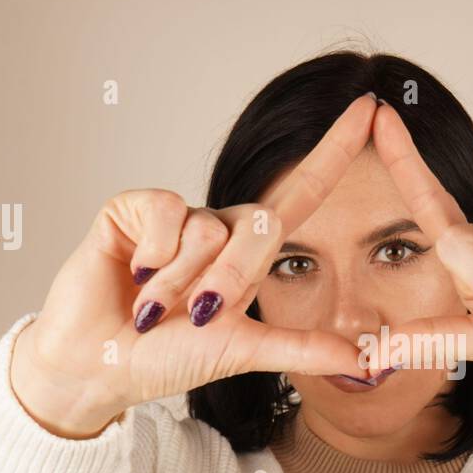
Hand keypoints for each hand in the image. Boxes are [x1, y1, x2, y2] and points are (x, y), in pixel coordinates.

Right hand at [11, 93, 380, 438]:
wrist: (100, 367)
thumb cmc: (165, 359)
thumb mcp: (242, 352)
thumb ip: (302, 350)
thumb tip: (365, 360)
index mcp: (248, 253)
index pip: (303, 193)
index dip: (336, 150)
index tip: (373, 106)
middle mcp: (217, 225)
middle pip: (261, 226)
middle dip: (231, 281)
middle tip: (199, 318)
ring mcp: (176, 215)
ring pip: (210, 230)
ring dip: (182, 283)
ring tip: (152, 308)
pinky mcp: (133, 207)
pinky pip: (168, 215)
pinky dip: (154, 257)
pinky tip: (131, 274)